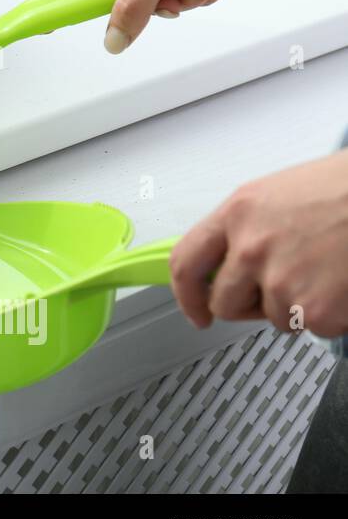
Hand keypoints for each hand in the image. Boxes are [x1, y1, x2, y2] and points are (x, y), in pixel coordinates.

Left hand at [170, 150, 347, 338]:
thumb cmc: (345, 190)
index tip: (196, 311)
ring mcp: (281, 281)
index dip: (187, 296)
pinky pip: (311, 327)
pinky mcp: (315, 310)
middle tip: (282, 286)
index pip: (186, 263)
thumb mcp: (277, 196)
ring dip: (296, 306)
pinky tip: (342, 284)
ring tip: (324, 271)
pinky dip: (329, 315)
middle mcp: (251, 248)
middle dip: (248, 304)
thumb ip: (244, 229)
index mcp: (237, 214)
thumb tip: (228, 263)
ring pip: (273, 318)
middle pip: (225, 302)